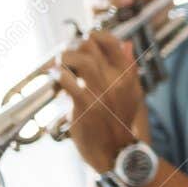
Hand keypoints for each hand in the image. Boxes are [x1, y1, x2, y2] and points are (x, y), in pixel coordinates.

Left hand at [53, 33, 145, 173]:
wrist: (115, 150)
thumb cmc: (118, 120)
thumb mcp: (132, 92)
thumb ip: (129, 66)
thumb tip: (127, 43)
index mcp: (127, 75)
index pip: (111, 40)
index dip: (93, 35)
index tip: (84, 43)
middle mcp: (116, 81)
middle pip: (90, 45)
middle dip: (73, 46)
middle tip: (66, 56)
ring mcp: (101, 92)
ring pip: (80, 59)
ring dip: (64, 57)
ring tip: (60, 65)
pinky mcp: (85, 105)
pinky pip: (67, 81)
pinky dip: (57, 75)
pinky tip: (55, 78)